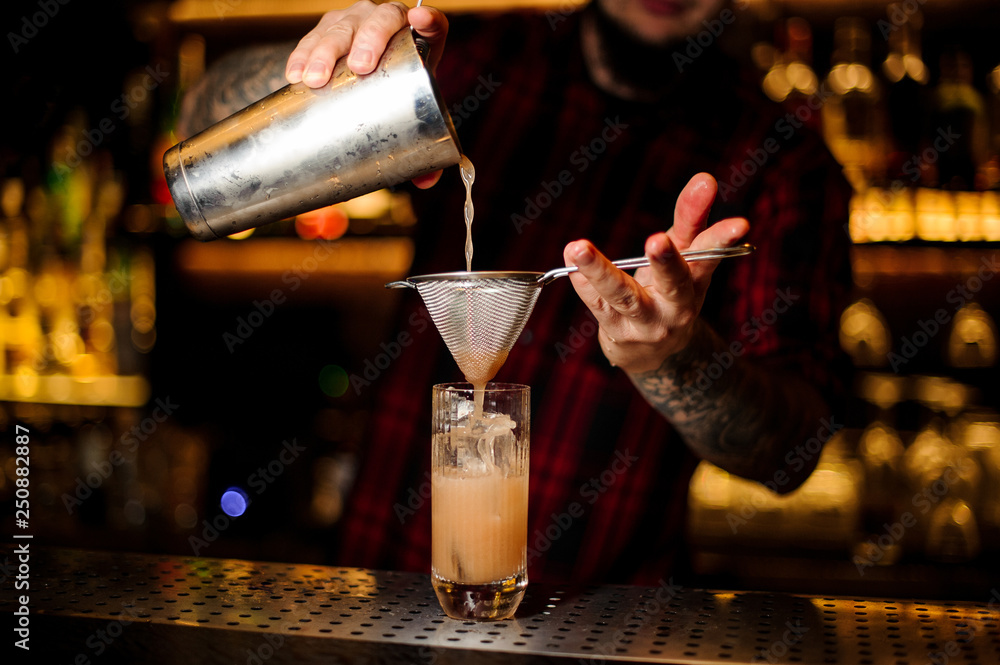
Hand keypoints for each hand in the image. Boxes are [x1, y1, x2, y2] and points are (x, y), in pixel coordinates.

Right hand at [285, 1, 448, 188]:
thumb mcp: (414, 110)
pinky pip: (313, 36)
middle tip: (359, 68)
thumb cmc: (401, 89)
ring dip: (325, 51)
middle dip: (368, 40)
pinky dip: (302, 55)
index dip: (429, 19)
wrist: (372, 73)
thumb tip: (425, 182)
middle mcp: (387, 20)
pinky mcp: (330, 27)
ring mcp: (357, 21)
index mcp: (420, 37)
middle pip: (380, 19)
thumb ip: (425, 144)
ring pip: (342, 27)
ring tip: (314, 79)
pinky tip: (294, 75)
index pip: (431, 22)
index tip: (420, 23)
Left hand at [563, 173, 749, 373]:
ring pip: (624, 296)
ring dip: (600, 271)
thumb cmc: (667, 289)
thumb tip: (705, 178)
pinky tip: (571, 264)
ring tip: (578, 247)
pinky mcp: (617, 332)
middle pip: (674, 282)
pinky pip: (597, 305)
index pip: (710, 254)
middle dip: (666, 262)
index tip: (739, 224)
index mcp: (696, 281)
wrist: (651, 351)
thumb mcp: (682, 255)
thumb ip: (690, 217)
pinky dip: (584, 284)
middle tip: (657, 240)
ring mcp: (646, 322)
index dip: (722, 238)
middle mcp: (676, 305)